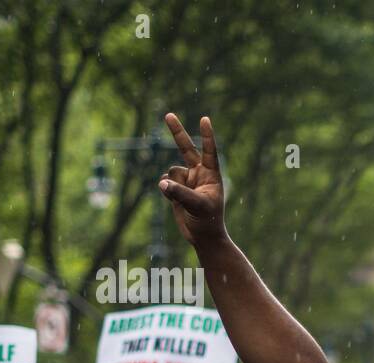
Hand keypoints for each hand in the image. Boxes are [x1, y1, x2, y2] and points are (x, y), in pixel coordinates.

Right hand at [159, 113, 226, 244]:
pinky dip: (166, 190)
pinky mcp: (175, 188)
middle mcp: (199, 173)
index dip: (207, 135)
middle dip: (177, 132)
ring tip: (182, 200)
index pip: (209, 151)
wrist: (203, 236)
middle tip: (168, 115)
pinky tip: (174, 201)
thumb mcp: (198, 206)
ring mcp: (186, 180)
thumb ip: (180, 193)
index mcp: (211, 175)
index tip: (205, 119)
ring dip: (172, 184)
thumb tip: (162, 182)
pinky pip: (164, 181)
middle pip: (185, 148)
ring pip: (171, 171)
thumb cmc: (208, 221)